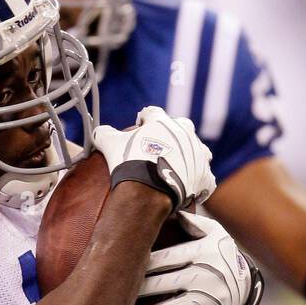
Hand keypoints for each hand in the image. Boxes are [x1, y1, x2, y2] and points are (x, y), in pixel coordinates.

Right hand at [93, 105, 215, 212]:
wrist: (148, 191)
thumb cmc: (130, 163)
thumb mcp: (110, 144)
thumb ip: (104, 133)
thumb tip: (98, 132)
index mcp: (162, 122)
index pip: (153, 113)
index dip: (145, 119)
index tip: (140, 127)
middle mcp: (184, 133)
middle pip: (182, 126)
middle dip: (174, 134)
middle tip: (163, 147)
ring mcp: (197, 154)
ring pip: (199, 150)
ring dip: (191, 155)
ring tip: (181, 166)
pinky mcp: (204, 176)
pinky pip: (206, 179)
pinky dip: (200, 183)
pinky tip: (193, 189)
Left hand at [128, 214, 255, 304]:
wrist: (244, 288)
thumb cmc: (220, 256)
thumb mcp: (214, 233)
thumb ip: (192, 221)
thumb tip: (168, 208)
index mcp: (203, 253)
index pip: (165, 257)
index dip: (142, 262)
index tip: (123, 264)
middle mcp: (204, 277)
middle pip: (160, 284)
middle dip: (136, 288)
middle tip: (114, 291)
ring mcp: (204, 301)